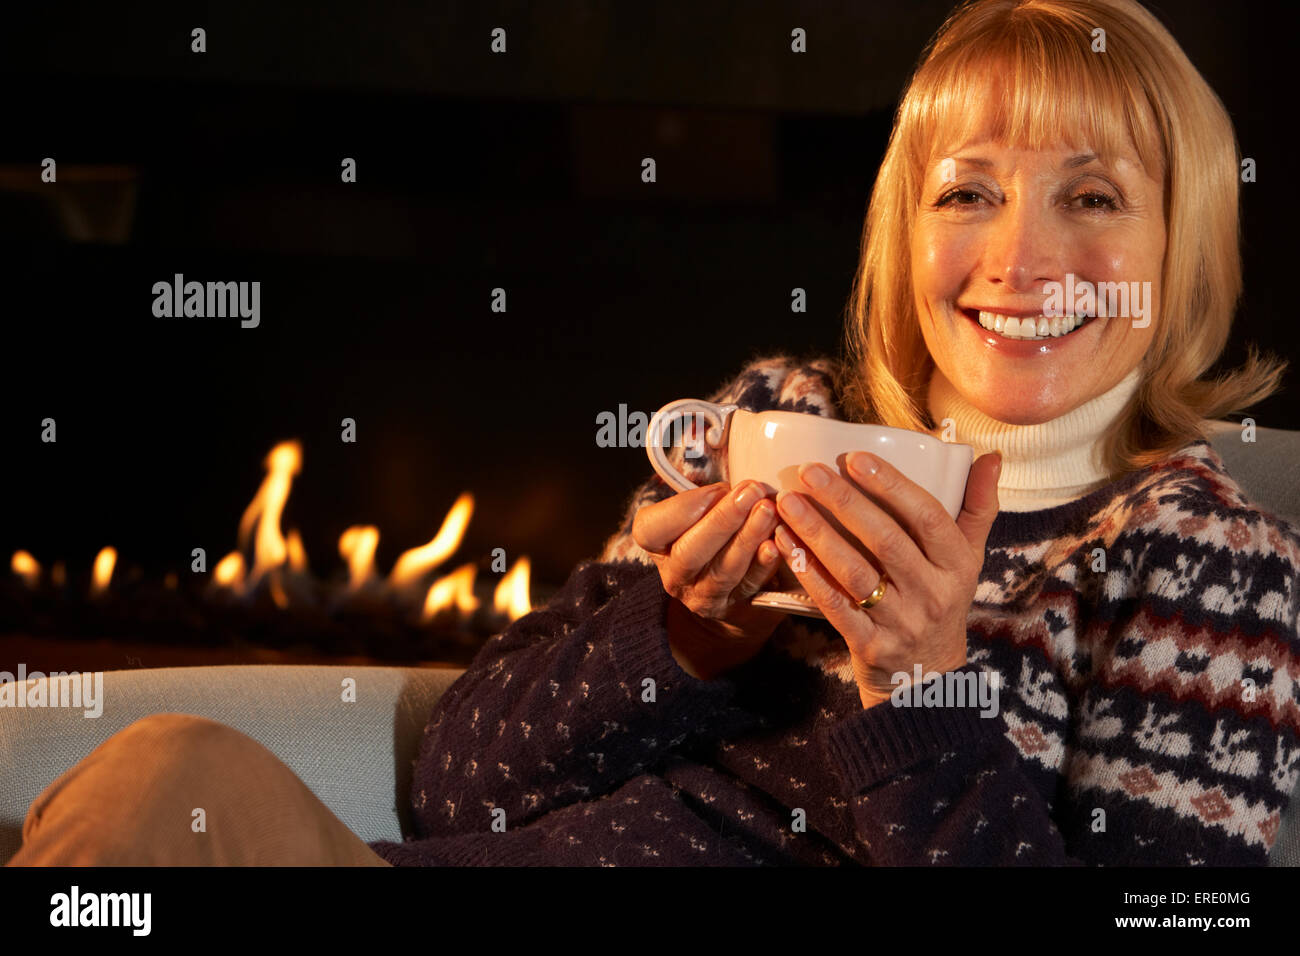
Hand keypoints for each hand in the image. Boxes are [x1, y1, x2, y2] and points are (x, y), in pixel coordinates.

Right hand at [633, 480, 787, 678]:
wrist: (730, 584)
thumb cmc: (715, 531)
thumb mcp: (701, 511)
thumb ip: (712, 498)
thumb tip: (746, 486)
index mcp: (656, 544)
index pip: (651, 529)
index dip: (684, 507)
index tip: (719, 488)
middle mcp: (673, 574)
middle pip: (690, 551)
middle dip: (723, 519)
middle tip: (753, 492)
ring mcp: (700, 596)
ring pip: (722, 570)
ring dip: (747, 538)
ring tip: (769, 512)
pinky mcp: (731, 608)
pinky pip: (748, 587)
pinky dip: (762, 566)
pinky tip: (775, 546)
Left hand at [770, 451, 1001, 708]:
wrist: (929, 680)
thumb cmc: (943, 602)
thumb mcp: (968, 559)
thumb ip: (978, 508)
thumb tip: (991, 457)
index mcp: (958, 565)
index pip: (928, 517)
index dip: (892, 485)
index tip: (855, 458)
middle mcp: (932, 593)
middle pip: (886, 541)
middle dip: (845, 502)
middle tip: (810, 471)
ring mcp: (900, 622)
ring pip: (855, 572)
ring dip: (818, 535)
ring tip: (788, 502)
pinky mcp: (869, 645)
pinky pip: (834, 605)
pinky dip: (807, 573)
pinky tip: (785, 544)